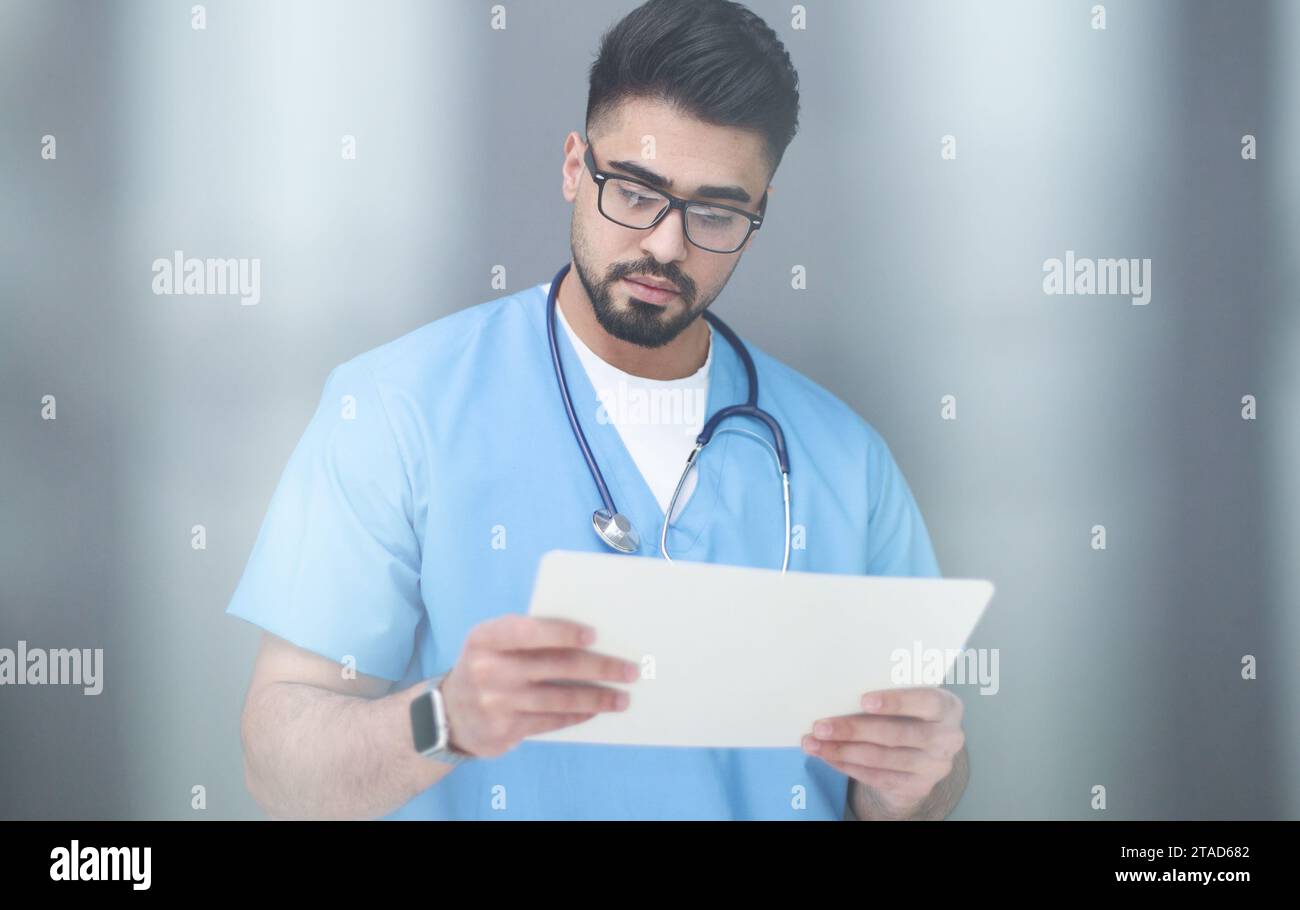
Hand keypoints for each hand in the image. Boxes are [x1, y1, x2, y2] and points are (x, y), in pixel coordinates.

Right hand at [438, 615, 638, 758]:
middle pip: (555, 666)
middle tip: (629, 671)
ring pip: (559, 699)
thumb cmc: (485, 665)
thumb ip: (526, 635)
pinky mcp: (504, 730)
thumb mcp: (491, 642)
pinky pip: (551, 721)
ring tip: (622, 698)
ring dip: (596, 698)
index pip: (529, 631)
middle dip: (598, 668)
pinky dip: (577, 715)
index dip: (563, 633)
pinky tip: (595, 711)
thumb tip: (586, 637)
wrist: (448, 714)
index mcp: (486, 638)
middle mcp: (488, 669)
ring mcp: (496, 702)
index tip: (594, 636)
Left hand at [801, 686, 964, 817]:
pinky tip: (828, 757)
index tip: (863, 701)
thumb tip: (836, 686)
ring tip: (814, 743)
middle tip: (821, 726)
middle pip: (898, 734)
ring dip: (843, 751)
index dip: (896, 702)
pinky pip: (877, 777)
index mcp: (947, 707)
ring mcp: (935, 766)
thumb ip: (887, 691)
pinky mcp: (918, 787)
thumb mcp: (908, 699)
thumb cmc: (906, 714)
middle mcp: (948, 738)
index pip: (927, 701)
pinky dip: (848, 767)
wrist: (920, 756)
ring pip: (883, 759)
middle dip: (855, 730)